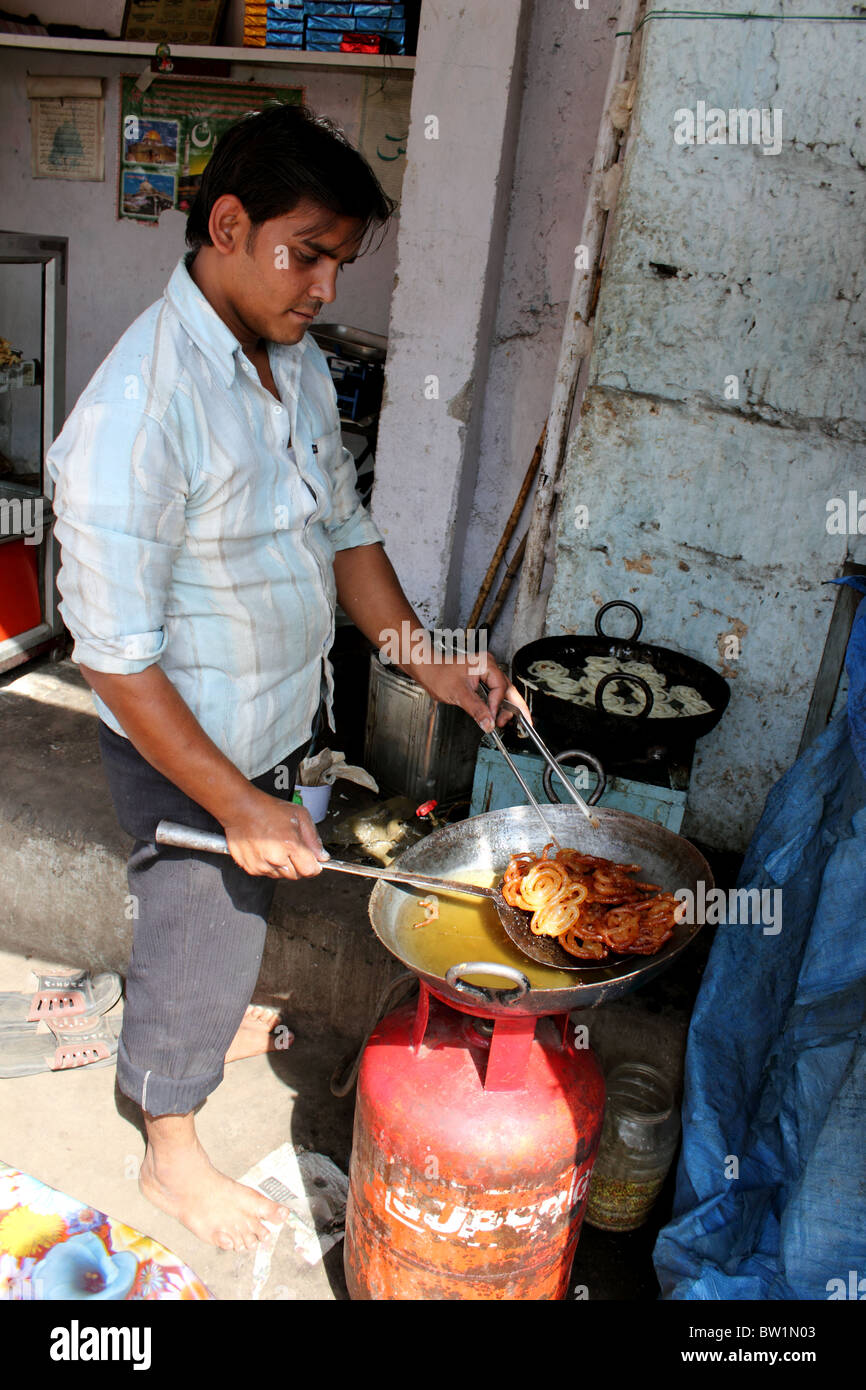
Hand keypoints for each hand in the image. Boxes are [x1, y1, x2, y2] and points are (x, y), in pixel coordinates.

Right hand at [222, 789, 328, 878]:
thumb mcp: (300, 815)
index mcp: (290, 845)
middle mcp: (275, 858)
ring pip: (281, 876)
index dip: (314, 866)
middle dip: (299, 865)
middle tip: (292, 849)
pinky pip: (267, 874)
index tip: (313, 861)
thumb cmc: (268, 809)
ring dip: (284, 866)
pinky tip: (266, 850)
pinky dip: (269, 866)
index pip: (310, 870)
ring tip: (277, 846)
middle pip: (296, 875)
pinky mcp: (251, 868)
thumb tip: (322, 856)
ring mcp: (262, 865)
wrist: (241, 809)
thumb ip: (314, 839)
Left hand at [407, 647, 531, 733]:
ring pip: (502, 692)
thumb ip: (476, 710)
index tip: (493, 718)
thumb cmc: (438, 674)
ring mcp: (486, 672)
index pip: (500, 688)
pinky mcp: (482, 679)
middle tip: (525, 722)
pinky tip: (498, 714)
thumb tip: (488, 723)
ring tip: (502, 721)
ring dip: (504, 708)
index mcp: (485, 664)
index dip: (497, 705)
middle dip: (514, 707)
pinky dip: (496, 705)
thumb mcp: (458, 694)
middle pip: (508, 689)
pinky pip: (494, 693)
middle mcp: (489, 666)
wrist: (427, 670)